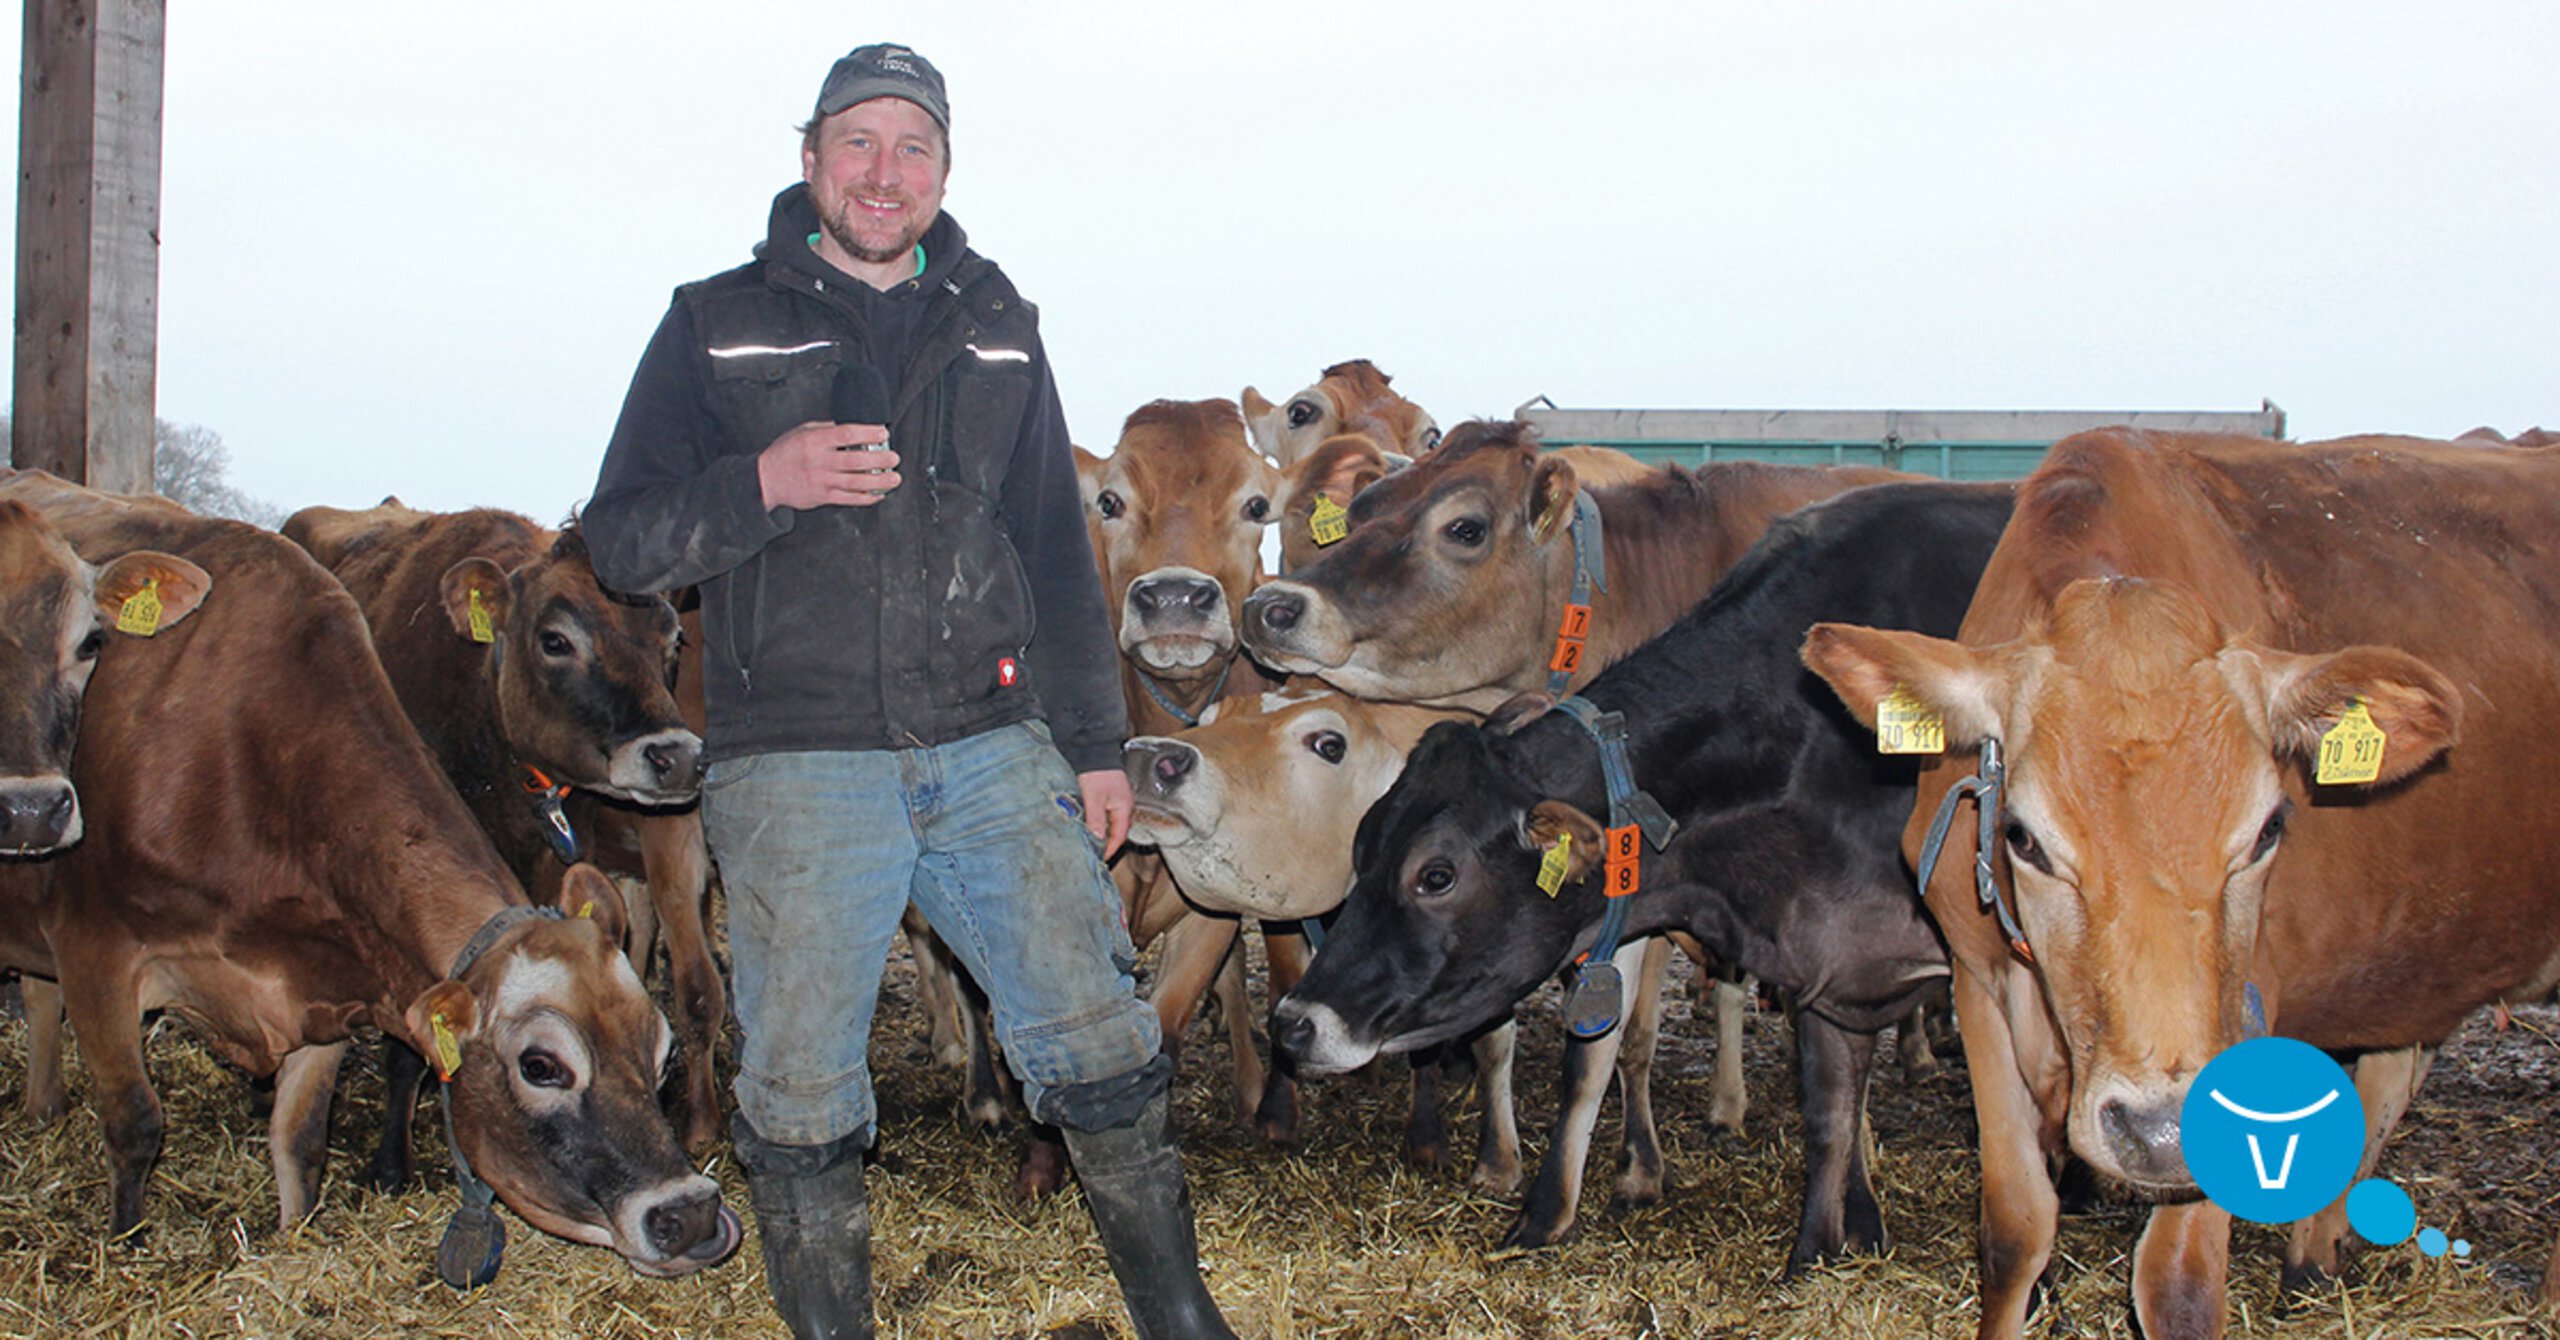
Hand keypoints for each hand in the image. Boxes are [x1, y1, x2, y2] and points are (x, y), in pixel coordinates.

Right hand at [757, 421, 901, 509]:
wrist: (766, 479)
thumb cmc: (784, 453)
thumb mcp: (802, 432)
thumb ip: (827, 429)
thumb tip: (853, 428)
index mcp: (814, 441)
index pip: (846, 434)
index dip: (868, 433)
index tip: (883, 433)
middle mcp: (819, 461)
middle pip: (856, 460)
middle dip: (880, 459)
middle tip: (894, 458)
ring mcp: (821, 481)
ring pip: (856, 482)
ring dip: (879, 480)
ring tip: (894, 478)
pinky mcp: (822, 497)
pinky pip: (849, 499)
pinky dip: (866, 497)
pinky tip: (878, 493)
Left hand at [1077, 768, 1133, 859]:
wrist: (1093, 749)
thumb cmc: (1096, 771)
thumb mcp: (1094, 799)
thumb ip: (1096, 821)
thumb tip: (1097, 840)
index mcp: (1124, 807)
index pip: (1119, 836)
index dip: (1110, 849)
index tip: (1100, 858)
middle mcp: (1124, 804)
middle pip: (1117, 831)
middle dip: (1106, 843)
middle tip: (1094, 852)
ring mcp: (1117, 799)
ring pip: (1111, 823)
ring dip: (1102, 833)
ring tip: (1090, 840)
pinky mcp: (1109, 794)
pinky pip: (1106, 814)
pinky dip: (1099, 822)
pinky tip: (1089, 824)